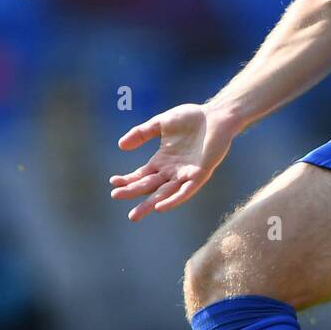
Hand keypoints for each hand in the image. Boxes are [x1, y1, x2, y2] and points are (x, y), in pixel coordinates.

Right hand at [109, 103, 236, 220]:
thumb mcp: (160, 123)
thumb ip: (141, 133)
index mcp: (162, 161)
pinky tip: (160, 207)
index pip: (141, 175)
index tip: (113, 182)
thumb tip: (121, 146)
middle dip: (132, 192)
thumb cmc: (192, 118)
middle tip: (115, 196)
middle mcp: (172, 171)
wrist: (217, 115)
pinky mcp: (200, 174)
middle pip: (149, 186)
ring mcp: (186, 175)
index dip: (127, 180)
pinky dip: (173, 200)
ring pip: (165, 194)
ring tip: (134, 215)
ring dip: (149, 204)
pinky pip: (186, 191)